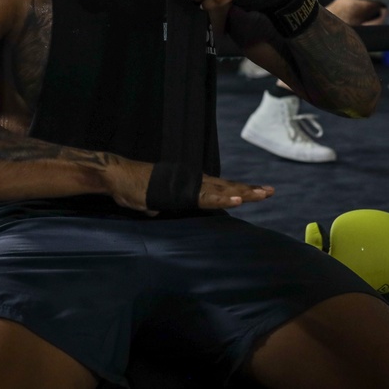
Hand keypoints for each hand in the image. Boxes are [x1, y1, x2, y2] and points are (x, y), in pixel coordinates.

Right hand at [104, 155, 273, 213]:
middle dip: (249, 190)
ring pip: (221, 190)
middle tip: (270, 191)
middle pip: (226, 186)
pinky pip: (206, 197)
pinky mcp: (180, 192)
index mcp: (188, 184)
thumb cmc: (130, 188)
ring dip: (242, 193)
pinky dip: (222, 198)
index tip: (255, 192)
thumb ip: (157, 206)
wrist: (117, 176)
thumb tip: (155, 212)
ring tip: (262, 195)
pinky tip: (237, 200)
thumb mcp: (150, 201)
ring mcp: (187, 186)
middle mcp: (192, 181)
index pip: (218, 187)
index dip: (236, 190)